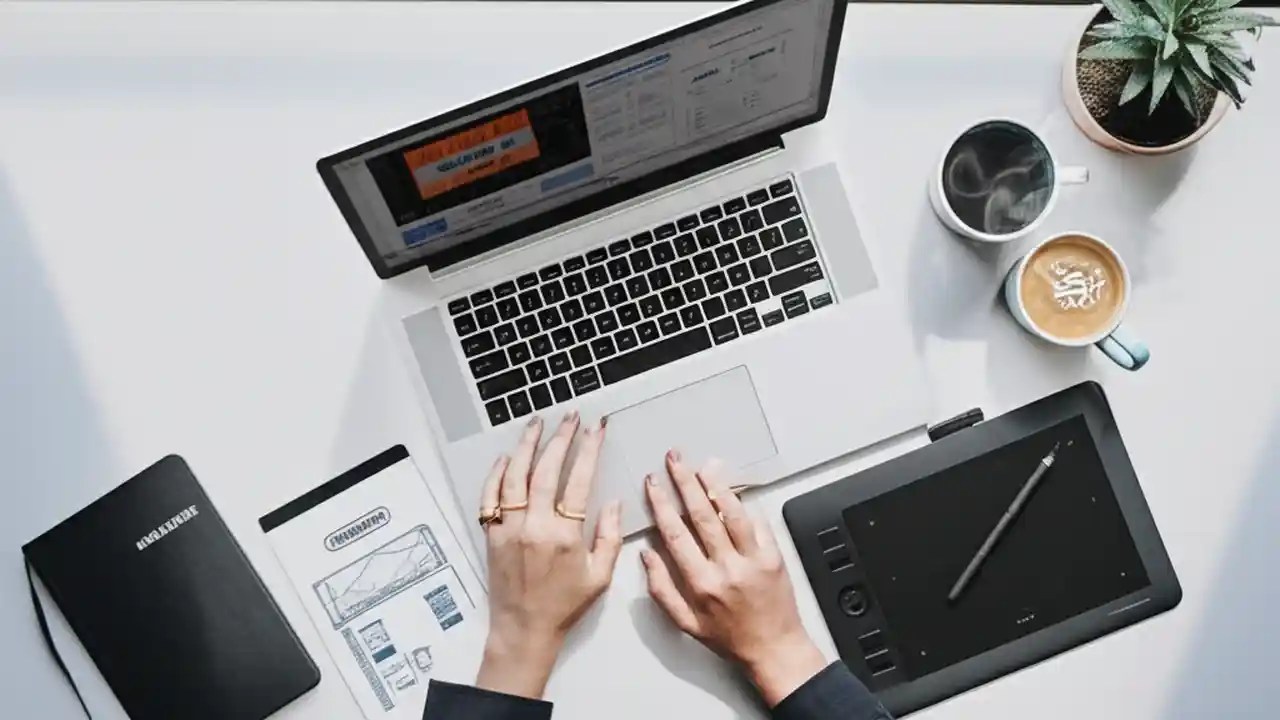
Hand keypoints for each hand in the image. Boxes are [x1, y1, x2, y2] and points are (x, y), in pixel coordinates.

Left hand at [475, 412, 622, 699]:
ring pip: (514, 476)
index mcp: (564, 536)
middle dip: (560, 438)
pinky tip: (507, 457)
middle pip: (545, 470)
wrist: (524, 628)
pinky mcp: (491, 534)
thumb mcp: (600, 576)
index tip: (596, 429)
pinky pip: (490, 497)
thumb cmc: (564, 605)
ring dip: (526, 446)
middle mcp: (534, 527)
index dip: (588, 450)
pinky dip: (496, 474)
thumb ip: (609, 537)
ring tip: (537, 423)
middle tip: (570, 417)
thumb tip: (613, 503)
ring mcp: (509, 528)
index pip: (579, 481)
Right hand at [642, 451, 827, 706]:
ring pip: (732, 513)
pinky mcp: (774, 557)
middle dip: (685, 482)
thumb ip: (662, 589)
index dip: (662, 504)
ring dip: (717, 485)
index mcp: (701, 583)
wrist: (774, 649)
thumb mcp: (686, 622)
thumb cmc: (730, 638)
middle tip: (675, 460)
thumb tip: (647, 555)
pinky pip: (758, 524)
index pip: (676, 533)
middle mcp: (726, 568)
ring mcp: (753, 560)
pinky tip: (734, 490)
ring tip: (704, 465)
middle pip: (702, 514)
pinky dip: (746, 505)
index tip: (653, 485)